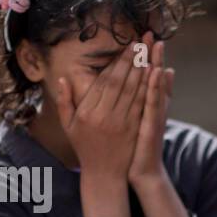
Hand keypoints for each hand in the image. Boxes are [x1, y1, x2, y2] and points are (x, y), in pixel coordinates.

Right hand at [57, 39, 149, 184]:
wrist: (104, 175)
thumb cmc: (85, 149)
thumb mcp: (69, 126)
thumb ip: (65, 102)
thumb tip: (62, 78)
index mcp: (88, 112)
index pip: (105, 81)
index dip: (117, 63)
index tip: (126, 47)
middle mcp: (105, 115)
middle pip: (121, 82)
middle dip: (132, 60)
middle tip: (141, 41)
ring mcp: (121, 123)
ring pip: (133, 91)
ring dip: (142, 70)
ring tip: (149, 51)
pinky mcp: (133, 130)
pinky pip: (141, 106)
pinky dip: (148, 89)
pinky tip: (154, 76)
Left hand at [129, 34, 174, 185]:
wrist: (145, 172)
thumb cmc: (138, 149)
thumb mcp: (142, 123)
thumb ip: (145, 104)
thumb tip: (150, 88)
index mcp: (150, 106)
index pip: (150, 77)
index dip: (150, 58)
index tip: (148, 38)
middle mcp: (156, 108)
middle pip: (155, 77)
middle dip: (154, 54)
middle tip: (153, 33)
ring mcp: (156, 116)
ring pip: (156, 86)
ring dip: (156, 64)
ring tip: (156, 44)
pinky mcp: (153, 125)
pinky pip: (153, 102)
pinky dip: (156, 86)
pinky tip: (156, 71)